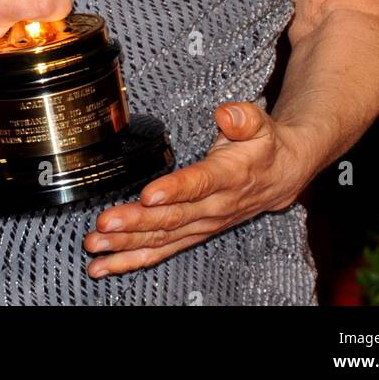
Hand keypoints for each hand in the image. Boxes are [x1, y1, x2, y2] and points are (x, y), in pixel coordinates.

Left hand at [83, 100, 308, 278]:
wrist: (282, 176)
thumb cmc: (263, 146)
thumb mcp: (259, 123)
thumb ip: (243, 117)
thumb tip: (226, 113)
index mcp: (228, 176)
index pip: (199, 184)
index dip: (175, 190)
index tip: (149, 194)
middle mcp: (214, 206)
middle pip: (172, 217)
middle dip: (135, 222)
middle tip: (105, 223)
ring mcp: (203, 224)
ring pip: (162, 238)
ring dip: (127, 244)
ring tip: (96, 246)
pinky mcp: (194, 233)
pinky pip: (163, 251)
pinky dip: (134, 260)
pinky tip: (108, 266)